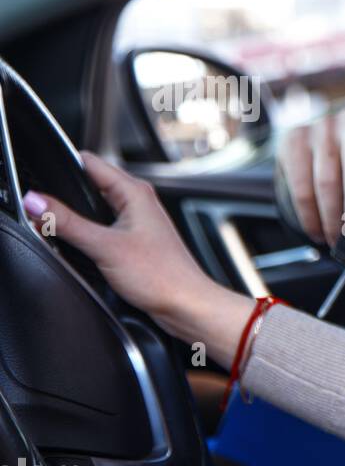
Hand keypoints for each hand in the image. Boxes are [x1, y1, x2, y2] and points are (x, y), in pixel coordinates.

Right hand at [22, 151, 236, 339]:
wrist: (186, 304)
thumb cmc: (162, 276)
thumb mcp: (104, 246)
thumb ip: (67, 223)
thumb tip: (37, 202)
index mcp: (135, 191)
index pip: (89, 161)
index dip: (61, 167)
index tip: (40, 184)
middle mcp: (138, 201)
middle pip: (89, 182)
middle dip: (65, 192)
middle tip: (45, 209)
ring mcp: (137, 219)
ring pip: (96, 204)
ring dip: (76, 212)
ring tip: (59, 226)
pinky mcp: (134, 238)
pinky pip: (103, 223)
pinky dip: (87, 229)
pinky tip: (79, 242)